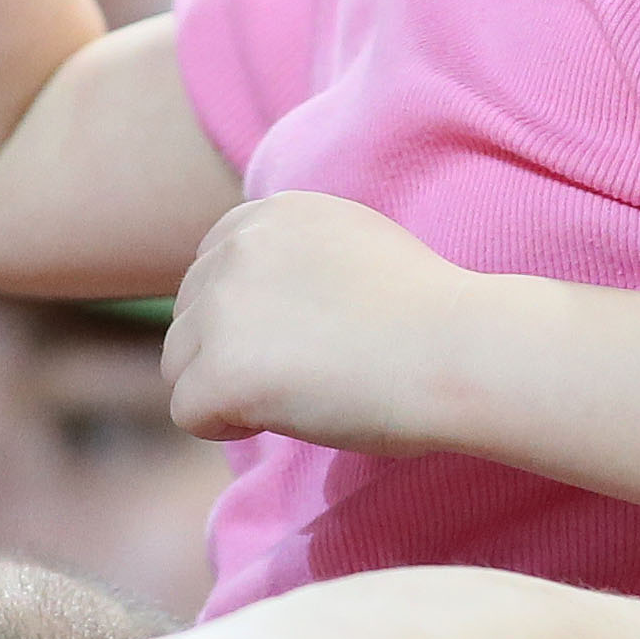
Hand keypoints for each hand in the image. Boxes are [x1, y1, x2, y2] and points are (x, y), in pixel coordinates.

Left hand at [163, 192, 474, 453]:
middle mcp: (237, 246)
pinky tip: (285, 416)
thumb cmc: (429, 317)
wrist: (460, 351)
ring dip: (226, 389)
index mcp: (271, 212)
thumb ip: (295, 258)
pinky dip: (226, 426)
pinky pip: (189, 412)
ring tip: (300, 393)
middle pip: (188, 318)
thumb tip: (251, 305)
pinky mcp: (222, 369)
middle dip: (230, 354)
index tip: (301, 337)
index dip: (246, 318)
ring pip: (179, 365)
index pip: (210, 271)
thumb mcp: (354, 247)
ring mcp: (225, 306)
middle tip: (307, 373)